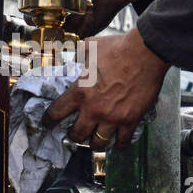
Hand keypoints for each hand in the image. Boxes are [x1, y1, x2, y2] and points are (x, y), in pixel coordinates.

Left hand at [43, 27, 169, 147]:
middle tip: (75, 135)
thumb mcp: (90, 47)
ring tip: (95, 143)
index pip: (56, 112)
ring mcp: (112, 117)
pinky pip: (122, 141)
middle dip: (74, 136)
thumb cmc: (118, 48)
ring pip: (98, 143)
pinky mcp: (130, 120)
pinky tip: (117, 145)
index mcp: (80, 92)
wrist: (145, 53)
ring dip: (95, 144)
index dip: (48, 120)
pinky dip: (119, 145)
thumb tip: (74, 54)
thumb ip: (79, 54)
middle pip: (77, 134)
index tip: (47, 123)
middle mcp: (93, 109)